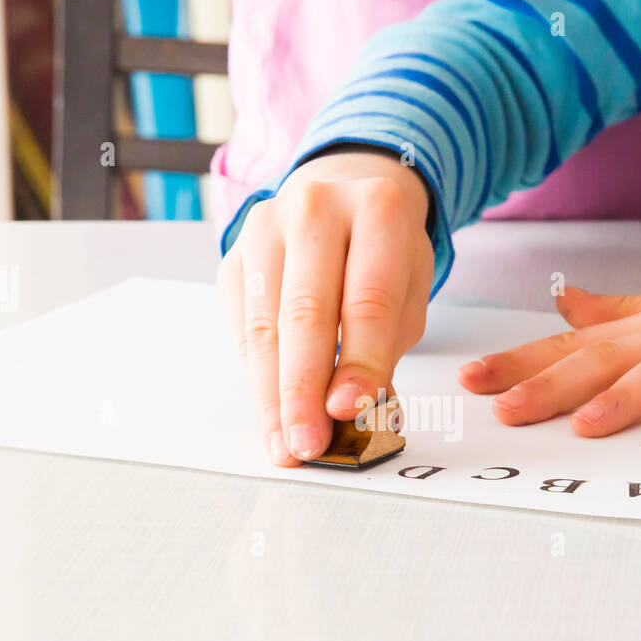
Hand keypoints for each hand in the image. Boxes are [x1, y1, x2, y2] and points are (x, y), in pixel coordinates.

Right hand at [218, 146, 435, 465]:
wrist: (340, 197)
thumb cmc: (380, 254)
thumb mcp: (407, 290)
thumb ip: (385, 346)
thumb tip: (353, 412)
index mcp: (377, 210)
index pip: (367, 300)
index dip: (359, 362)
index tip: (349, 412)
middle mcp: (315, 209)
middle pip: (306, 312)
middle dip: (305, 390)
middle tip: (308, 443)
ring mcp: (264, 229)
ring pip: (264, 326)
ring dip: (273, 396)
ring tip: (284, 443)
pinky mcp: (233, 257)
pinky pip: (242, 327)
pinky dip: (256, 377)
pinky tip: (270, 415)